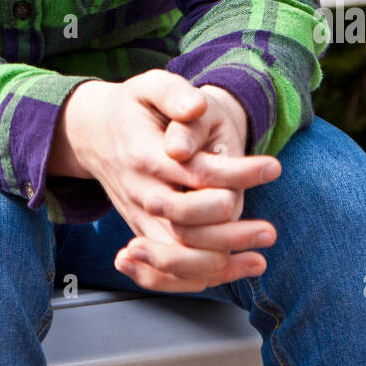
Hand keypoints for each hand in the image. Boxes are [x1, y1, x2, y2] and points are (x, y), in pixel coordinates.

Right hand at [65, 71, 281, 292]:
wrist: (93, 133)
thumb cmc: (131, 108)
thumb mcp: (149, 86)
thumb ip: (174, 93)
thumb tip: (196, 106)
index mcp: (143, 154)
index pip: (195, 173)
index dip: (237, 173)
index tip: (272, 167)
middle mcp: (139, 192)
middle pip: (185, 224)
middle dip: (232, 232)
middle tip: (269, 231)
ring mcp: (138, 216)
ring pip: (176, 255)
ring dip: (219, 264)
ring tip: (258, 260)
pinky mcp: (141, 232)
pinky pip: (164, 270)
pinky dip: (197, 279)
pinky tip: (232, 272)